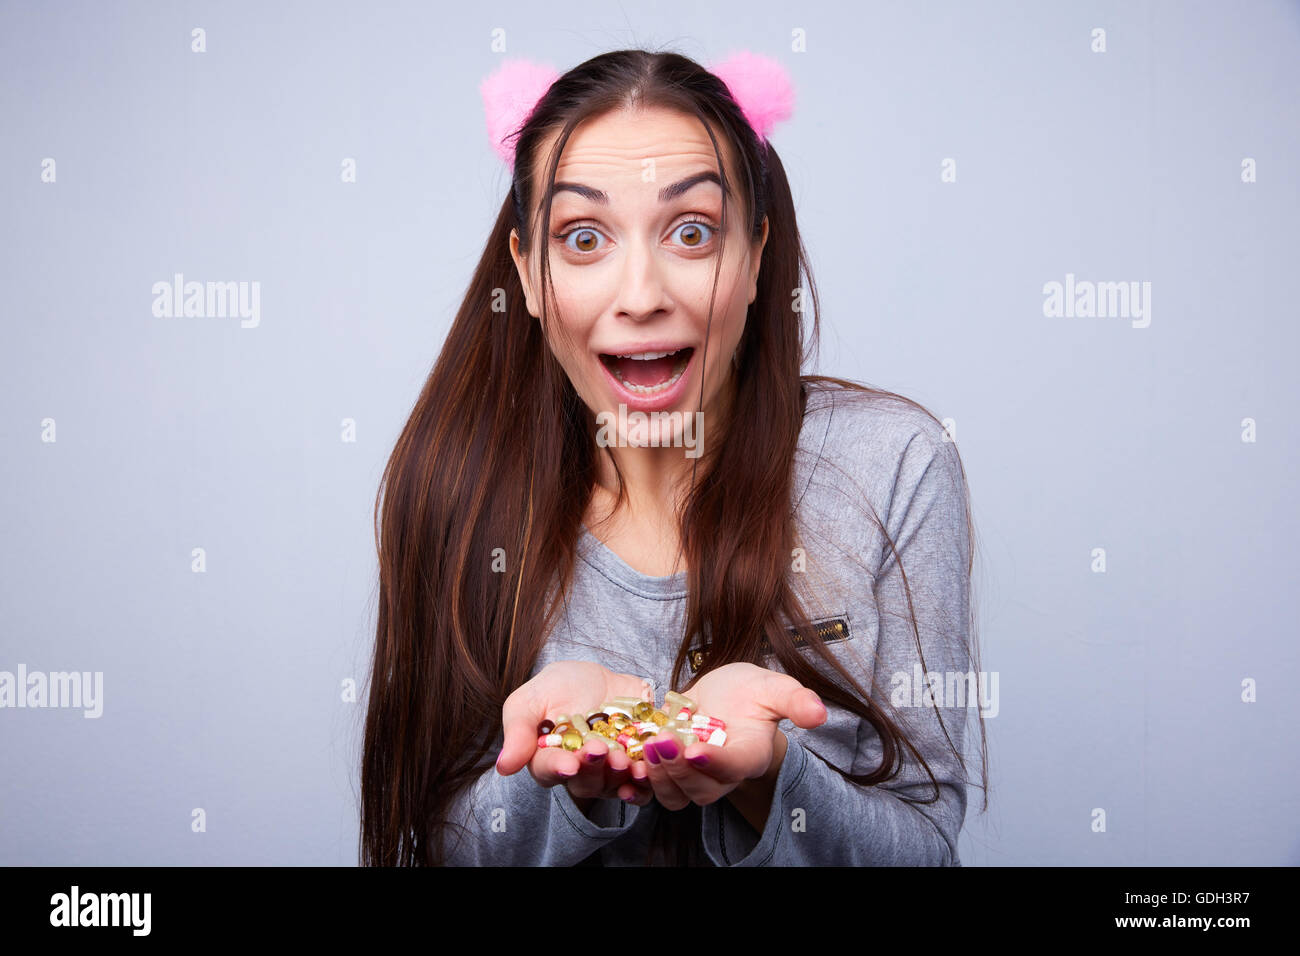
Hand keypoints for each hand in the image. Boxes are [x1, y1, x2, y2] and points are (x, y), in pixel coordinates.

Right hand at [495, 660, 655, 807]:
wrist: (600, 678)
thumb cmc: (558, 688)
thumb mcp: (531, 699)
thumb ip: (518, 730)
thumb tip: (504, 766)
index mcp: (547, 760)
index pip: (548, 770)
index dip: (558, 768)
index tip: (568, 763)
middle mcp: (578, 773)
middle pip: (583, 782)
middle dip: (592, 768)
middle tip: (599, 749)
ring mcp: (608, 772)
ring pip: (613, 785)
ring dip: (619, 775)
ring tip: (624, 758)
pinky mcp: (636, 765)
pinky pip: (641, 785)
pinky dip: (644, 783)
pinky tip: (645, 772)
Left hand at [636, 662, 827, 810]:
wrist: (725, 698)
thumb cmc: (751, 693)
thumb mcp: (774, 687)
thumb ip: (795, 700)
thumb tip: (819, 713)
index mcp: (750, 754)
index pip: (735, 767)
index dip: (715, 763)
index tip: (695, 749)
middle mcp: (723, 774)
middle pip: (703, 790)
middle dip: (680, 770)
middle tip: (662, 742)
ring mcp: (695, 777)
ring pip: (677, 796)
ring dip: (659, 778)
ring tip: (647, 747)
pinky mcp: (670, 773)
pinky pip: (653, 789)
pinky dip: (638, 783)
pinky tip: (625, 765)